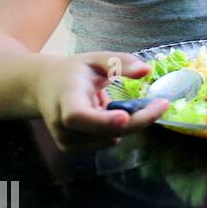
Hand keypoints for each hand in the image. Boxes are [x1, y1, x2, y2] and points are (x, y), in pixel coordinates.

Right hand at [34, 53, 168, 151]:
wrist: (43, 88)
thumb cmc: (73, 72)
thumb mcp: (96, 59)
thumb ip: (120, 62)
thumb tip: (147, 70)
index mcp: (65, 97)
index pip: (78, 115)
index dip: (102, 120)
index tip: (125, 116)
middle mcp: (62, 123)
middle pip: (105, 131)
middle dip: (138, 120)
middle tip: (162, 104)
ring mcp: (66, 140)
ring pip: (111, 137)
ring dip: (127, 122)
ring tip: (116, 102)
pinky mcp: (72, 148)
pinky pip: (107, 140)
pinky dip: (117, 128)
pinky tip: (107, 114)